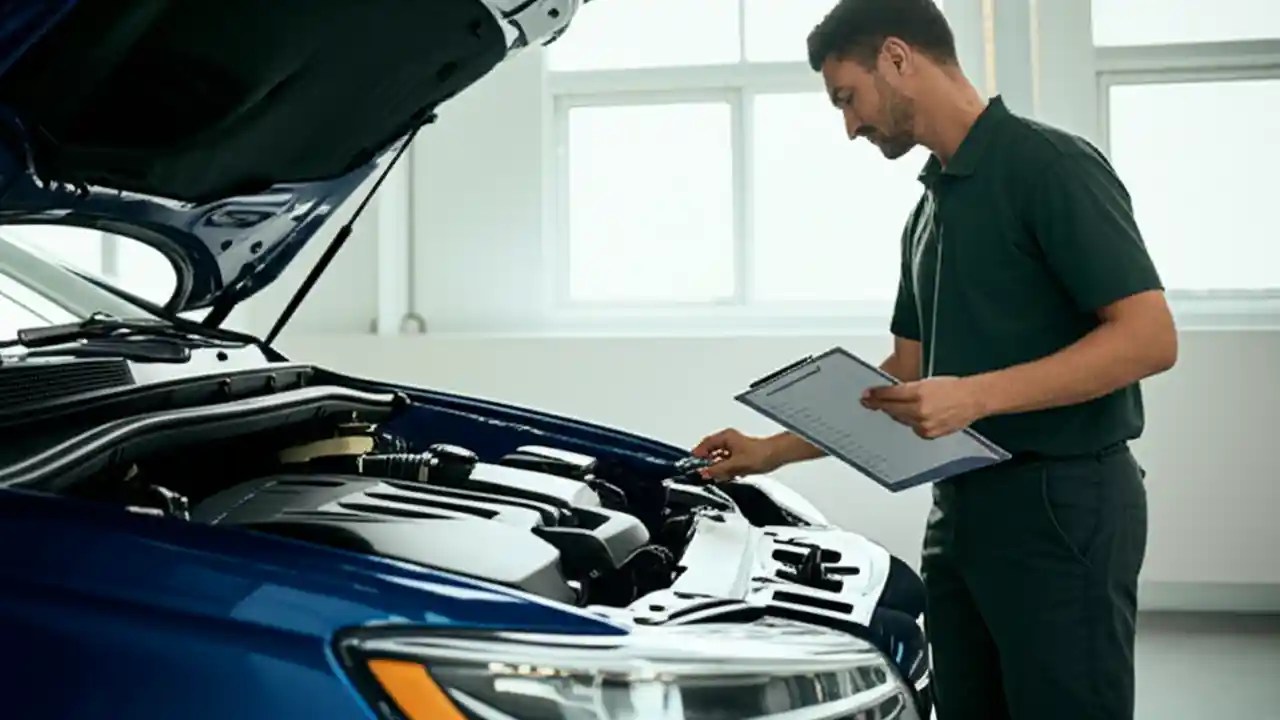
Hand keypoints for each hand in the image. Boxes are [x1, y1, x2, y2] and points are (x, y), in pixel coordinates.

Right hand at [689, 428, 779, 482]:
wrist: (776, 456)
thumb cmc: (760, 454)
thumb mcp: (734, 464)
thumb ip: (717, 469)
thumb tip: (704, 472)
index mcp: (725, 437)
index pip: (704, 445)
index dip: (697, 455)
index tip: (692, 466)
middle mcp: (728, 440)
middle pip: (710, 452)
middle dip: (706, 464)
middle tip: (703, 473)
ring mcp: (734, 447)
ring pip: (718, 458)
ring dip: (716, 468)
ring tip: (716, 476)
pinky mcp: (739, 455)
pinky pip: (726, 462)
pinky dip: (724, 469)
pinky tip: (727, 476)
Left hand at [861, 376, 987, 438]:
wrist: (972, 399)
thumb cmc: (953, 388)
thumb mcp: (927, 382)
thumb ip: (907, 389)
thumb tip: (890, 394)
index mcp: (919, 393)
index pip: (890, 395)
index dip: (876, 395)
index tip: (866, 395)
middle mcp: (920, 410)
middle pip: (892, 409)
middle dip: (879, 405)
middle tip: (868, 401)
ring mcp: (924, 424)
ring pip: (900, 419)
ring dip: (894, 413)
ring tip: (887, 407)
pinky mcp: (929, 434)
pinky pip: (912, 428)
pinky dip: (909, 422)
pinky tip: (908, 417)